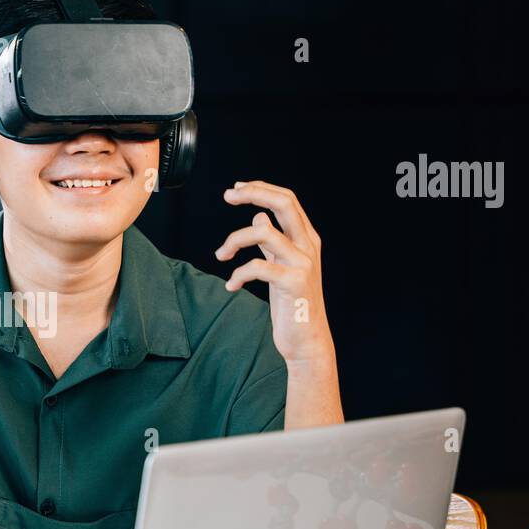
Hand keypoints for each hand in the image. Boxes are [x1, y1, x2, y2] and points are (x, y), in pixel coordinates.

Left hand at [215, 180, 334, 365]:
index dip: (260, 188)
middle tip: (228, 196)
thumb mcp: (282, 265)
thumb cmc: (292, 303)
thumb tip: (260, 215)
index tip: (235, 189)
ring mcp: (302, 263)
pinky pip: (257, 266)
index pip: (287, 199)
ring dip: (234, 240)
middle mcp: (308, 246)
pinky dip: (237, 274)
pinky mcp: (292, 283)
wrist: (307, 339)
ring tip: (221, 256)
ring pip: (263, 231)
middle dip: (252, 193)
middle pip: (283, 203)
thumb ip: (274, 240)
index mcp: (306, 238)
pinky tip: (231, 286)